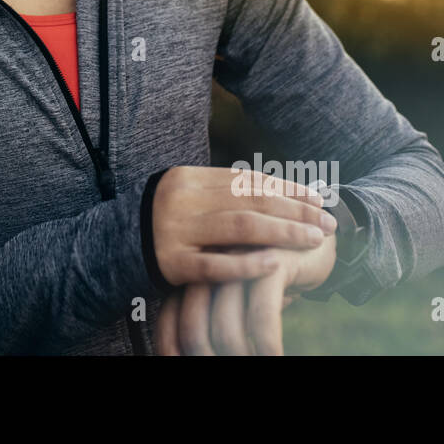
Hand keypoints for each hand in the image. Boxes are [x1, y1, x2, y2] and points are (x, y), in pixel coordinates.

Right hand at [151, 167, 334, 287]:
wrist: (117, 244)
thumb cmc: (168, 219)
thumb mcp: (192, 196)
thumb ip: (227, 191)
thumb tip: (283, 187)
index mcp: (189, 177)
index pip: (247, 180)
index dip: (286, 189)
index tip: (318, 200)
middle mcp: (182, 200)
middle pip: (250, 202)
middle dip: (294, 211)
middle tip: (327, 223)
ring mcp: (175, 231)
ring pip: (239, 228)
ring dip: (283, 233)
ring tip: (314, 240)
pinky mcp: (170, 263)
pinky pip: (214, 265)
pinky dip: (246, 265)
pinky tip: (275, 264)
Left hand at [154, 236, 336, 354]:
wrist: (317, 229)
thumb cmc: (271, 266)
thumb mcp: (241, 285)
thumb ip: (220, 307)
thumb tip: (201, 348)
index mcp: (195, 263)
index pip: (170, 314)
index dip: (170, 342)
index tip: (176, 361)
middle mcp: (209, 260)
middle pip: (192, 322)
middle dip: (202, 353)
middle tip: (218, 366)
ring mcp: (237, 260)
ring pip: (224, 324)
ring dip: (236, 354)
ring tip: (253, 364)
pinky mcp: (271, 261)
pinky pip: (261, 315)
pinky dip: (266, 344)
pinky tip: (273, 356)